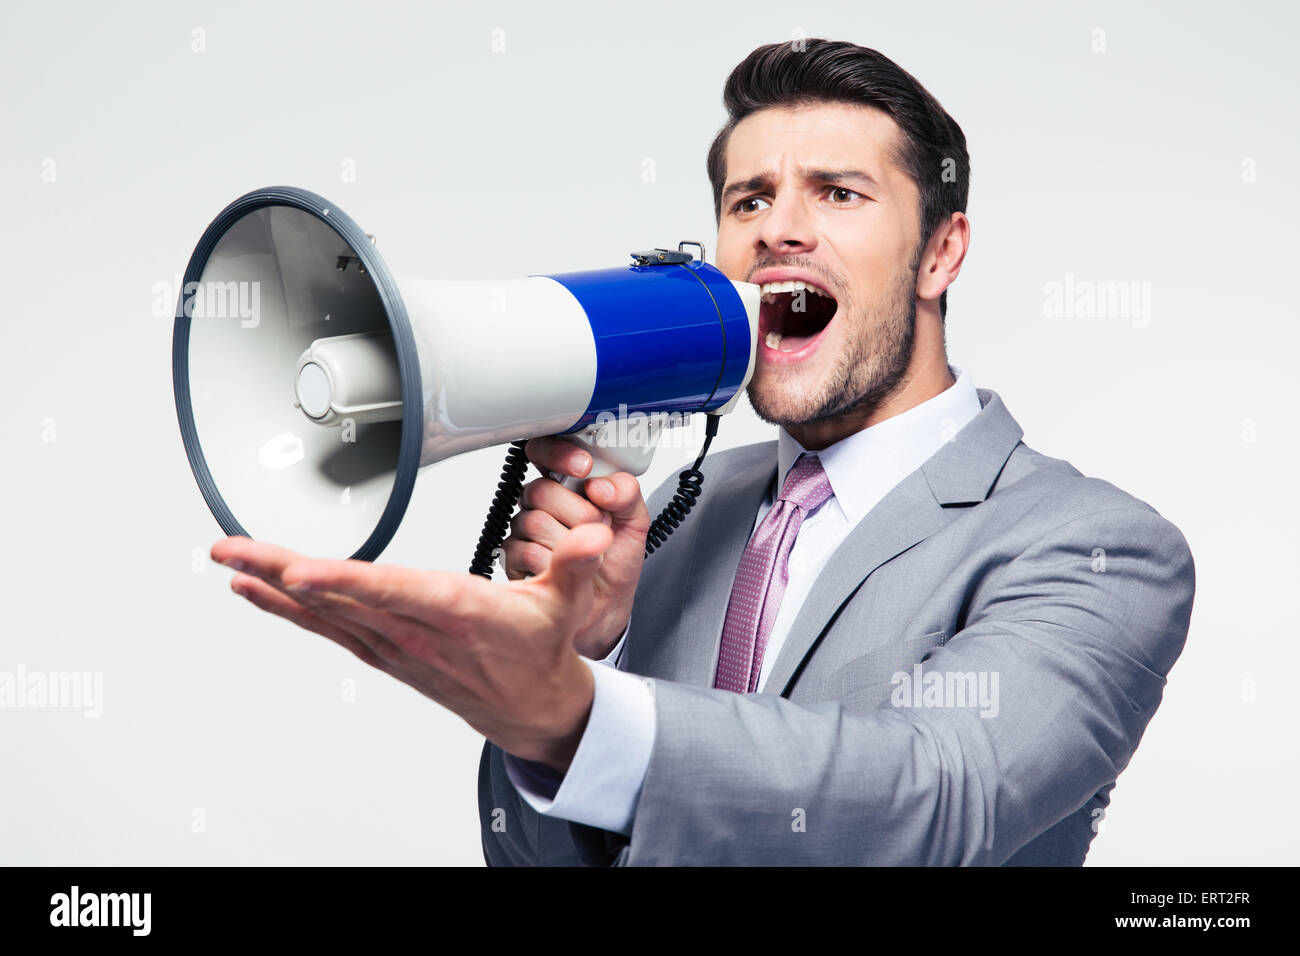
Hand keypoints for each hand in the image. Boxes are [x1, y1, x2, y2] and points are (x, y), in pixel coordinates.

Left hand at [210, 521, 616, 771]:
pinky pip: (329, 630)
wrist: (533, 708)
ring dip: (274, 587)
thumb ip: (578, 564)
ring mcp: (395, 646)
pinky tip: (261, 591)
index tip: (301, 572)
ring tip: (231, 560)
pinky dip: (290, 610)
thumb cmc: (540, 649)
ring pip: (325, 615)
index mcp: (457, 613)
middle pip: (340, 600)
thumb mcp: (568, 604)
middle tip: (233, 549)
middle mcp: (416, 631)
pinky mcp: (386, 652)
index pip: (393, 594)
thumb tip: (593, 538)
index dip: (345, 584)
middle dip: (282, 573)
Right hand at [501, 437, 649, 658]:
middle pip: (540, 490)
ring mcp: (525, 529)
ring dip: (569, 543)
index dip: (559, 453)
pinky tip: (565, 569)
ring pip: (533, 521)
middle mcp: (542, 502)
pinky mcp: (513, 557)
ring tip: (586, 554)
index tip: (583, 467)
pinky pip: (524, 550)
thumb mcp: (635, 523)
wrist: (604, 609)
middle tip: (599, 529)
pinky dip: (553, 564)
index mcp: (569, 484)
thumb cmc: (614, 562)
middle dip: (579, 514)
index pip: (546, 451)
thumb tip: (602, 485)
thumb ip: (627, 494)